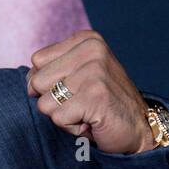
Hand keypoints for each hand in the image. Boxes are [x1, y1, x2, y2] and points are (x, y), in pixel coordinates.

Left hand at [26, 29, 155, 154]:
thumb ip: (50, 69)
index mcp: (87, 40)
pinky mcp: (95, 96)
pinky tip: (92, 122)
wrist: (140, 128)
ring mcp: (95, 72)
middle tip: (82, 102)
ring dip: (62, 115)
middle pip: (37, 81)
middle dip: (54, 100)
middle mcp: (92, 50)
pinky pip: (58, 118)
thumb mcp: (77, 74)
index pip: (37, 61)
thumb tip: (28, 82)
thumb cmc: (101, 102)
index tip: (75, 87)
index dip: (48, 82)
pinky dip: (71, 127)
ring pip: (44, 102)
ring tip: (86, 111)